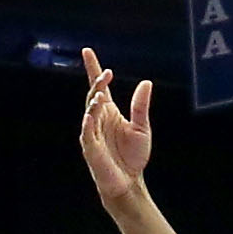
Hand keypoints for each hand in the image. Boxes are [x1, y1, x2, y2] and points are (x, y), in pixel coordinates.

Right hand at [78, 49, 154, 201]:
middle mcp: (98, 119)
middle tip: (104, 74)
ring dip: (93, 102)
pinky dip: (88, 123)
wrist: (129, 182)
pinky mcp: (91, 148)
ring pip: (89, 112)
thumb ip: (141, 106)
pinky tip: (91, 116)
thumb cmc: (133, 156)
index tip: (87, 52)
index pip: (99, 87)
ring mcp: (92, 133)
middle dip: (96, 84)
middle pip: (93, 95)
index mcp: (109, 112)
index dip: (92, 69)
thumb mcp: (142, 127)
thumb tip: (146, 83)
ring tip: (100, 94)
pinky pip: (87, 133)